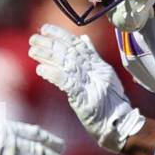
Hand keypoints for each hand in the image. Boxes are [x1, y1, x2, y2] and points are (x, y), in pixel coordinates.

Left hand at [28, 23, 145, 151]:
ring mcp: (91, 84)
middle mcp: (96, 71)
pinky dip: (53, 74)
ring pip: (66, 64)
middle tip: (33, 38)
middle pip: (70, 52)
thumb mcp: (105, 77)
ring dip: (47, 56)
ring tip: (33, 51)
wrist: (121, 126)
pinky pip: (66, 82)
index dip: (61, 34)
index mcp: (100, 66)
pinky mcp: (84, 97)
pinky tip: (41, 70)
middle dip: (50, 43)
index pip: (79, 44)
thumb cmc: (111, 105)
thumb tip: (83, 40)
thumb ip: (93, 58)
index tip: (46, 29)